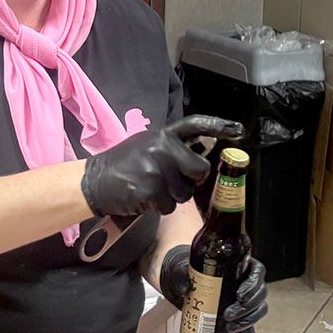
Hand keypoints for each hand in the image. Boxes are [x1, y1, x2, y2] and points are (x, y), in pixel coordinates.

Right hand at [81, 115, 241, 217]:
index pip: (196, 125)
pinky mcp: (150, 190)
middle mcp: (162, 147)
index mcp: (163, 133)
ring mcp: (156, 169)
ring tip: (152, 187)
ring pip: (186, 192)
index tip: (239, 130)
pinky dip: (159, 207)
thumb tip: (209, 144)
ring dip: (172, 196)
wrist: (93, 181)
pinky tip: (144, 197)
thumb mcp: (148, 144)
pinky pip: (169, 206)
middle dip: (191, 180)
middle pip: (200, 169)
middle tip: (172, 180)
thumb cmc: (125, 164)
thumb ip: (175, 145)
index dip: (220, 126)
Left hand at [159, 247, 267, 332]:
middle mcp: (247, 283)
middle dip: (248, 307)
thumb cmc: (188, 274)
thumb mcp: (182, 270)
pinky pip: (251, 327)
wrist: (184, 289)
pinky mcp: (241, 317)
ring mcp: (246, 301)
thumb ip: (181, 275)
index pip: (257, 272)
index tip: (239, 295)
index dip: (253, 284)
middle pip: (260, 293)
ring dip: (248, 321)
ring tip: (229, 327)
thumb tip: (186, 288)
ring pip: (258, 310)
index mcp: (240, 266)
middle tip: (228, 315)